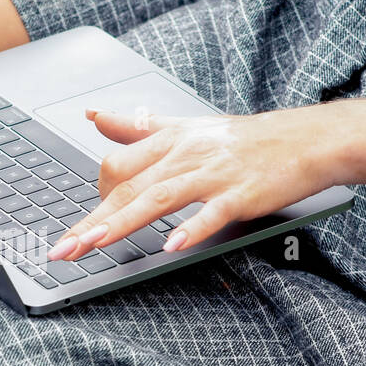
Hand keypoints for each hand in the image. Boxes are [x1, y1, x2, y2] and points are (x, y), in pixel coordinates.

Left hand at [48, 106, 343, 260]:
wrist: (304, 139)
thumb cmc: (243, 140)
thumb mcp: (185, 127)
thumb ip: (137, 127)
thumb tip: (94, 116)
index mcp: (167, 142)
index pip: (116, 168)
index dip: (93, 200)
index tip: (79, 230)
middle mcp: (183, 156)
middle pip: (126, 188)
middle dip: (90, 221)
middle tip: (62, 250)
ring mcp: (210, 175)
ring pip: (156, 199)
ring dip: (121, 223)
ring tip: (93, 246)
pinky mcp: (239, 194)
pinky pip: (209, 213)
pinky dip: (189, 229)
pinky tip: (170, 247)